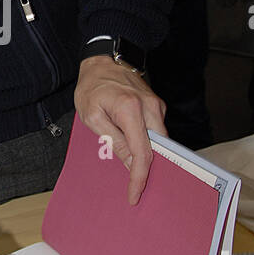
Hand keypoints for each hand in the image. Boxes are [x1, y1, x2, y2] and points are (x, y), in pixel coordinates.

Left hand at [74, 55, 165, 204]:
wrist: (104, 59)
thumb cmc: (93, 86)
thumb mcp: (92, 116)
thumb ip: (113, 140)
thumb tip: (129, 163)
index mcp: (131, 110)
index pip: (142, 153)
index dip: (139, 178)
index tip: (134, 195)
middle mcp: (150, 108)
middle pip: (159, 149)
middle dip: (149, 171)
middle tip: (136, 190)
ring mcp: (157, 106)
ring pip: (161, 142)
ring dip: (150, 158)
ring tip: (136, 176)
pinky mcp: (157, 106)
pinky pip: (157, 132)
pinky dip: (149, 144)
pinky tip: (138, 153)